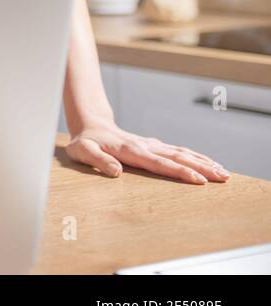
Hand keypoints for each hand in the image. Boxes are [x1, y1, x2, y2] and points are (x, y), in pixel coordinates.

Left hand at [66, 121, 229, 183]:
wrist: (91, 125)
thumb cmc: (85, 142)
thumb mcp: (82, 151)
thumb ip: (97, 160)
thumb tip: (115, 172)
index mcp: (131, 151)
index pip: (159, 163)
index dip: (179, 172)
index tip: (198, 180)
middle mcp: (146, 146)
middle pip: (178, 158)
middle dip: (201, 168)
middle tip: (222, 177)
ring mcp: (152, 145)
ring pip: (182, 153)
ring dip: (203, 162)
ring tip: (223, 172)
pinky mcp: (155, 146)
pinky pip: (179, 151)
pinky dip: (196, 157)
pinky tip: (209, 163)